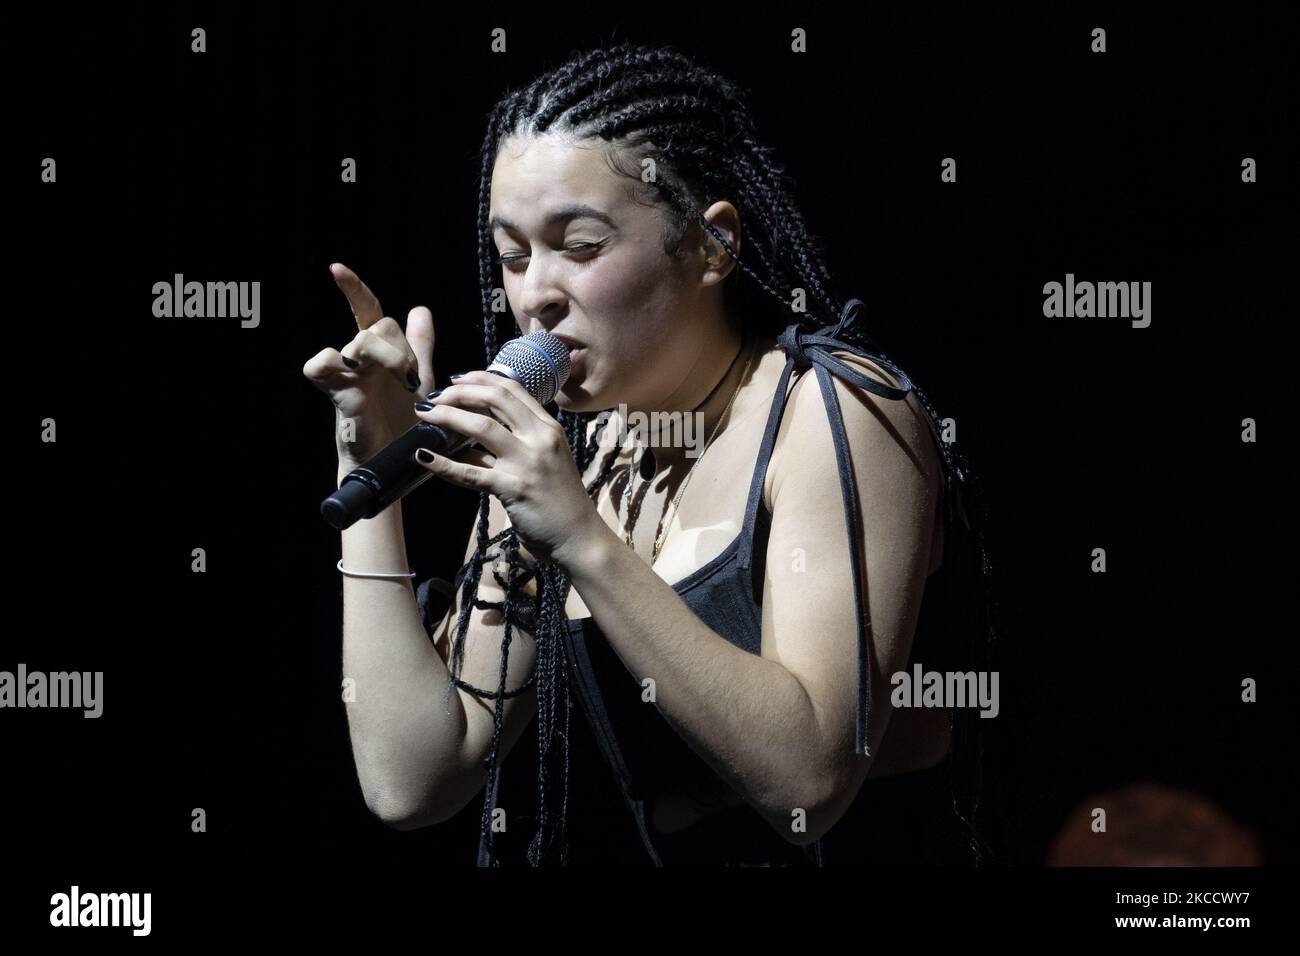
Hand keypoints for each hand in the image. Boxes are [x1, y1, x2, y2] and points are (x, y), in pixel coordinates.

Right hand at [302, 263, 435, 467]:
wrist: (398, 462)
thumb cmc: (406, 426)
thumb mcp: (422, 381)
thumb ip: (420, 347)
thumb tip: (420, 309)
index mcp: (379, 354)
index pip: (366, 312)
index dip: (353, 289)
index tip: (334, 268)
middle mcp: (359, 360)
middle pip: (379, 324)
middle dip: (404, 346)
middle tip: (414, 378)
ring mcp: (346, 376)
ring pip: (362, 339)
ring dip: (390, 356)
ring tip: (405, 383)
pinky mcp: (338, 394)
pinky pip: (319, 364)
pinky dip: (330, 362)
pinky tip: (350, 371)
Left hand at [411, 371, 606, 565]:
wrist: (579, 538)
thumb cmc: (561, 502)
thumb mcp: (546, 462)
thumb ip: (516, 444)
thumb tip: (471, 437)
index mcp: (549, 428)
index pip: (512, 389)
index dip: (480, 379)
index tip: (457, 379)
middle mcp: (540, 439)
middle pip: (495, 398)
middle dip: (459, 392)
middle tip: (435, 396)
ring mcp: (527, 463)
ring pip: (481, 426)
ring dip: (447, 416)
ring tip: (425, 415)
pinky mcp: (513, 488)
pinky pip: (471, 472)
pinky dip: (443, 464)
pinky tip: (423, 458)